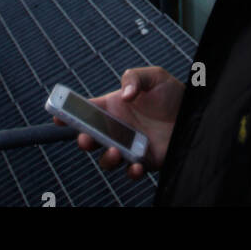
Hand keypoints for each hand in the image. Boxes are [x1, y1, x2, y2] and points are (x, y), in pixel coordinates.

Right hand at [51, 66, 184, 178]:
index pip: (86, 111)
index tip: (56, 116)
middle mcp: (117, 128)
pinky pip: (130, 172)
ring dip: (106, 158)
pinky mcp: (144, 161)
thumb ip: (135, 78)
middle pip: (90, 138)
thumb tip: (124, 95)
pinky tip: (136, 166)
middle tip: (85, 138)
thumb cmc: (172, 93)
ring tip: (116, 151)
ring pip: (106, 158)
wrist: (194, 113)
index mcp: (114, 106)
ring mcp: (129, 146)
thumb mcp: (154, 76)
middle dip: (83, 140)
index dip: (68, 113)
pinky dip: (130, 173)